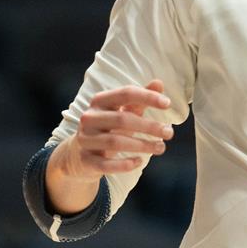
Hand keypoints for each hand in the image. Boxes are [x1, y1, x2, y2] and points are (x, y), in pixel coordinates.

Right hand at [59, 81, 173, 177]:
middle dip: (149, 126)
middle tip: (169, 133)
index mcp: (100, 101)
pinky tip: (139, 162)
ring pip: (115, 142)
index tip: (168, 104)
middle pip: (122, 119)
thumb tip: (159, 83)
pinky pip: (106, 164)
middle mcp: (90, 117)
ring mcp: (85, 139)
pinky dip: (124, 164)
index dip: (147, 97)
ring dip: (142, 145)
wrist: (78, 154)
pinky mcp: (85, 160)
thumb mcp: (121, 111)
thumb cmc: (107, 128)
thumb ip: (139, 100)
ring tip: (161, 148)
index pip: (125, 93)